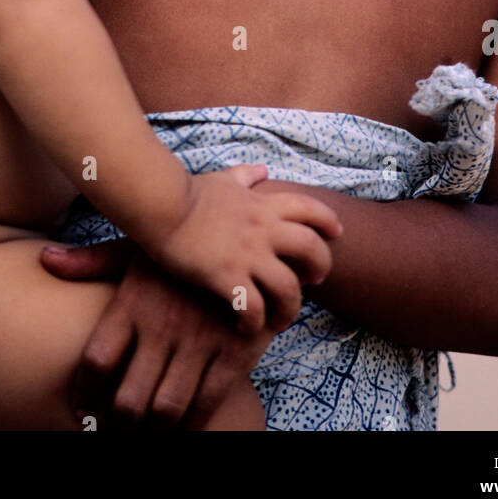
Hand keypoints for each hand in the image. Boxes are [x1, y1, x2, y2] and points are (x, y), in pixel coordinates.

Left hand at [41, 239, 276, 428]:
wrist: (249, 235)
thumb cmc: (183, 247)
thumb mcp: (138, 247)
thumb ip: (92, 261)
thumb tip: (44, 259)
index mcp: (134, 301)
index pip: (96, 361)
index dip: (84, 394)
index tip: (81, 407)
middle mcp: (163, 325)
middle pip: (127, 399)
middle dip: (116, 424)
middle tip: (113, 427)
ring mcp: (201, 341)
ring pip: (165, 409)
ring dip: (151, 429)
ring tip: (144, 429)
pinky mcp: (235, 352)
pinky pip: (206, 405)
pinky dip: (190, 425)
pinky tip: (181, 424)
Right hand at [152, 165, 341, 334]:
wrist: (161, 205)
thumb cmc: (187, 192)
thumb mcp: (222, 178)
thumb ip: (245, 176)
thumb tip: (262, 169)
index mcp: (263, 205)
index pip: (309, 209)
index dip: (328, 221)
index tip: (337, 233)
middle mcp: (263, 229)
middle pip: (311, 249)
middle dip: (320, 268)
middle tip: (312, 283)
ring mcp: (247, 254)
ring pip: (288, 288)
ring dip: (289, 309)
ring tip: (279, 320)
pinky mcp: (227, 276)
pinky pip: (253, 308)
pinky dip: (254, 323)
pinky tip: (244, 329)